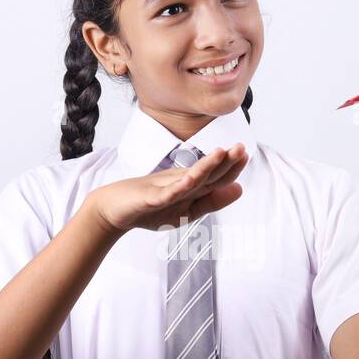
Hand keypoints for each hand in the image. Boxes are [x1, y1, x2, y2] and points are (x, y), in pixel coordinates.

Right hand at [88, 143, 248, 236]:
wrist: (113, 211)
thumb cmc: (148, 209)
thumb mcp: (185, 211)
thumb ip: (212, 202)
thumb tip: (240, 189)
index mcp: (191, 187)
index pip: (217, 177)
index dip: (232, 167)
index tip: (246, 154)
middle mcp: (180, 184)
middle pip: (207, 173)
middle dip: (225, 161)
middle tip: (241, 146)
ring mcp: (164, 189)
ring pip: (189, 178)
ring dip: (206, 166)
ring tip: (221, 153)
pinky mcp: (149, 198)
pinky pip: (166, 193)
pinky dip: (178, 187)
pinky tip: (189, 180)